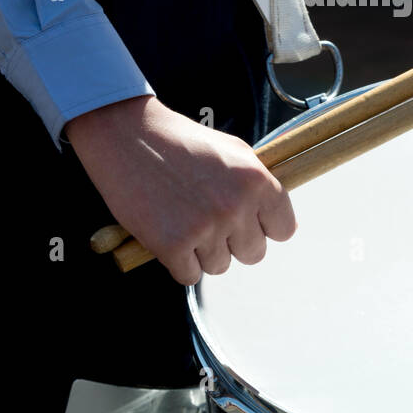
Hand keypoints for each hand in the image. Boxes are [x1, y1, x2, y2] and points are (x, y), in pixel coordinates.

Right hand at [65, 95, 295, 285]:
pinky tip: (168, 233)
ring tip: (183, 219)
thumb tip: (283, 223)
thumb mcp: (233, 151)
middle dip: (233, 242)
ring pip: (220, 266)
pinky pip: (189, 276)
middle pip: (254, 253)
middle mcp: (235, 206)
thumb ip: (258, 186)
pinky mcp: (173, 245)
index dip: (263, 227)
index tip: (246, 220)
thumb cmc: (180, 142)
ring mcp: (205, 227)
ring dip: (203, 251)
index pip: (284, 229)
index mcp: (256, 181)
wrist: (129, 136)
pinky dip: (178, 262)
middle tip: (208, 219)